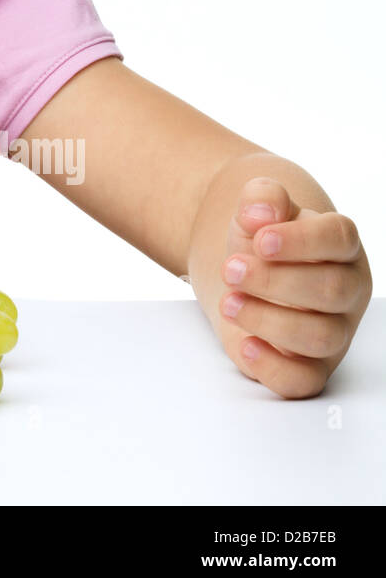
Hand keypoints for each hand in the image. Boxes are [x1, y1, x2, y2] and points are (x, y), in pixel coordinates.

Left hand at [217, 176, 371, 397]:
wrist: (244, 275)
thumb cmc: (260, 242)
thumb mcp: (256, 210)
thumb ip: (262, 197)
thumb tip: (260, 212)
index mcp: (339, 245)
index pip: (338, 238)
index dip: (301, 240)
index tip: (260, 241)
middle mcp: (346, 290)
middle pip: (331, 290)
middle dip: (274, 280)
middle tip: (230, 269)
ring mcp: (334, 331)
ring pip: (320, 337)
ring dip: (268, 320)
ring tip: (230, 302)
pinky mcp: (311, 366)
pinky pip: (305, 380)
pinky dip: (273, 366)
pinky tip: (245, 344)